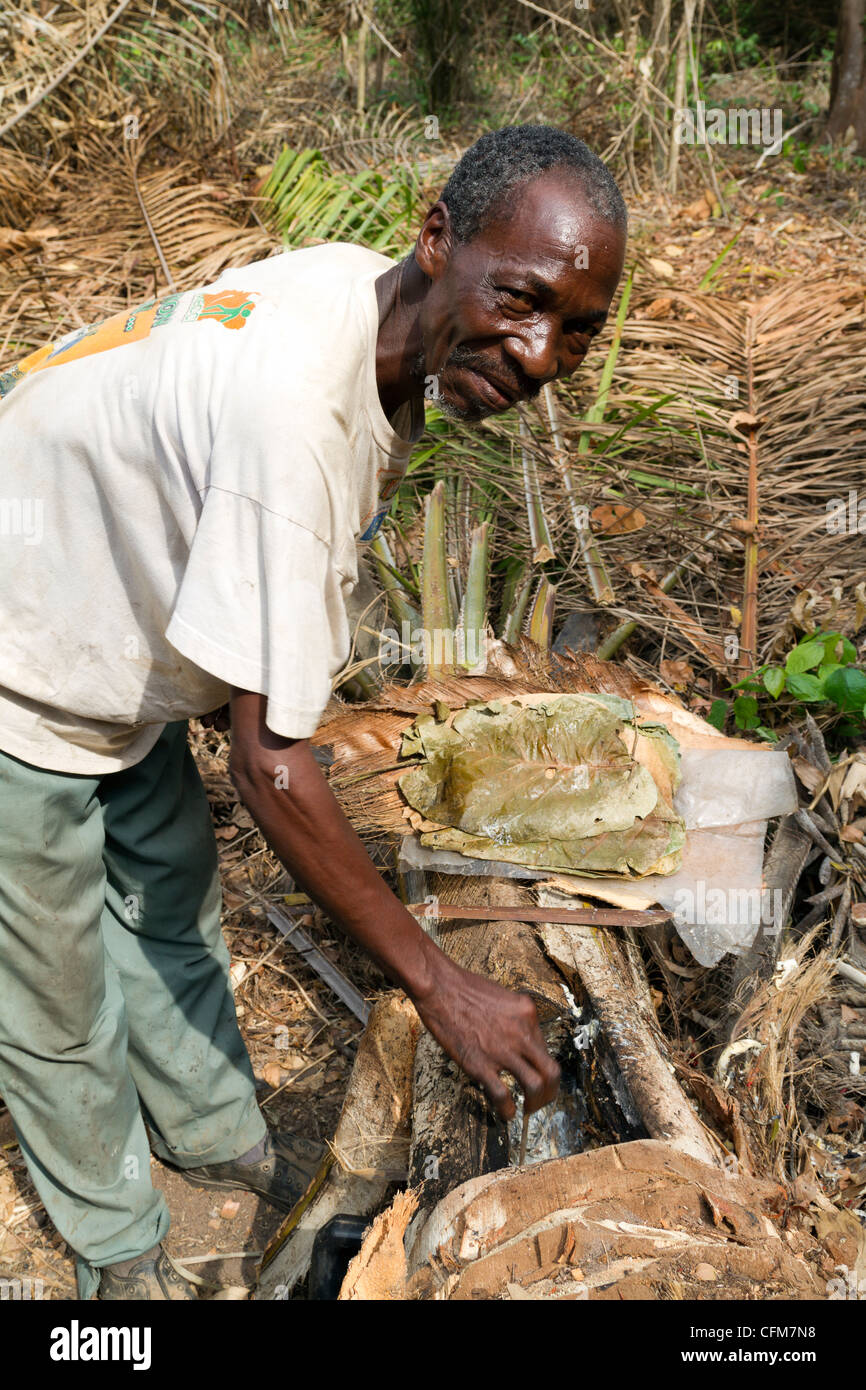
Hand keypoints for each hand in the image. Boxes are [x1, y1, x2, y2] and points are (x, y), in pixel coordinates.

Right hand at [411, 950, 559, 1121]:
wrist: (439, 987)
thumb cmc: (465, 988)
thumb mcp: (503, 997)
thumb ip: (514, 1019)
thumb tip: (518, 1040)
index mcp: (527, 1013)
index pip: (545, 1048)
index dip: (541, 1065)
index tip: (536, 1073)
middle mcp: (521, 1033)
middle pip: (551, 1071)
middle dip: (550, 1091)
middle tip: (542, 1099)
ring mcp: (502, 1050)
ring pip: (534, 1086)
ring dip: (535, 1103)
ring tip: (528, 1110)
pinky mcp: (480, 1064)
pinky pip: (502, 1095)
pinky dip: (507, 1110)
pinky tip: (505, 1114)